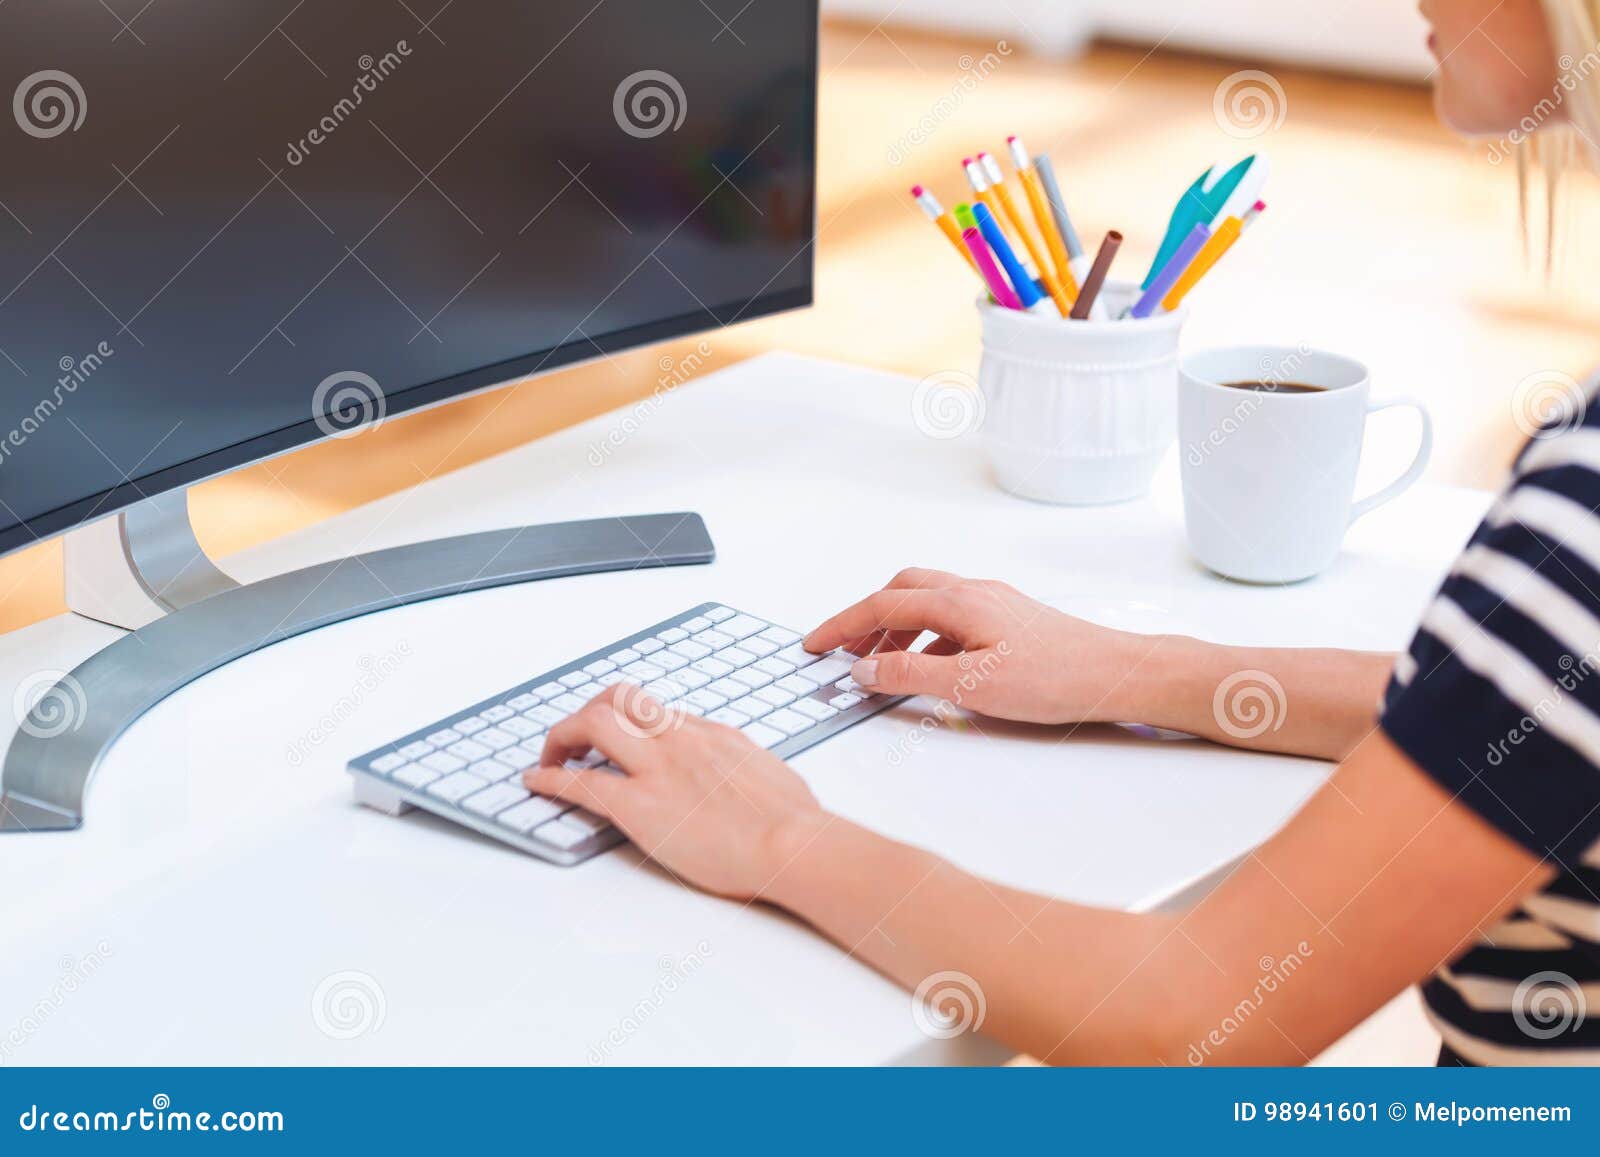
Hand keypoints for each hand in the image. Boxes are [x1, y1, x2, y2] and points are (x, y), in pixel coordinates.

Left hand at [523, 685, 826, 899]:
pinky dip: (551, 778)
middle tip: (576, 740)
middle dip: (589, 713)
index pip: (658, 712)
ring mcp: (658, 768)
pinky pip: (582, 783)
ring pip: (594, 722)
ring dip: (564, 735)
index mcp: (712, 734)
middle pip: (619, 699)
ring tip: (552, 756)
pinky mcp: (639, 805)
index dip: (629, 722)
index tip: (619, 736)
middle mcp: (680, 740)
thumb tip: (740, 775)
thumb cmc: (795, 822)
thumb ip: (743, 769)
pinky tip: (537, 782)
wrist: (793, 844)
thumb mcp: (770, 775)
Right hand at [804, 567, 1151, 724]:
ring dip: (896, 629)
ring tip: (879, 665)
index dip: (842, 626)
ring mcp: (994, 603)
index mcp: (958, 600)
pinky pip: (952, 618)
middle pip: (902, 591)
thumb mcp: (971, 684)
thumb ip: (911, 675)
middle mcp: (974, 591)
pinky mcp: (1011, 620)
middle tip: (841, 650)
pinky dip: (926, 637)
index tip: (814, 645)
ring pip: (928, 603)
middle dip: (865, 618)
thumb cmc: (1057, 678)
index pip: (882, 606)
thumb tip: (864, 669)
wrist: (1118, 674)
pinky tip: (930, 667)